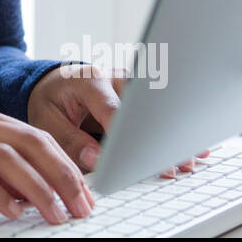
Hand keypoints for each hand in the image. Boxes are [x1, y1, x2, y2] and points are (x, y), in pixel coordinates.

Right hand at [0, 102, 96, 222]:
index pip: (35, 135)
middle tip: (83, 206)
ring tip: (57, 213)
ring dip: (39, 187)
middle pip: (29, 142)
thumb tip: (34, 193)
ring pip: (7, 157)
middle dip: (63, 175)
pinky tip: (13, 210)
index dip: (66, 164)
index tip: (86, 194)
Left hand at [27, 64, 209, 179]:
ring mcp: (132, 85)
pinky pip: (159, 110)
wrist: (55, 81)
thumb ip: (69, 140)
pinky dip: (174, 129)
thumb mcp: (46, 119)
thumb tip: (95, 159)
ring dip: (172, 134)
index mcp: (89, 81)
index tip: (138, 159)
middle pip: (143, 107)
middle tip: (178, 163)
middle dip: (159, 135)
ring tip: (192, 158)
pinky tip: (195, 145)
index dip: (126, 136)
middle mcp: (115, 79)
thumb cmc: (50, 100)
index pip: (112, 109)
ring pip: (156, 108)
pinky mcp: (141, 95)